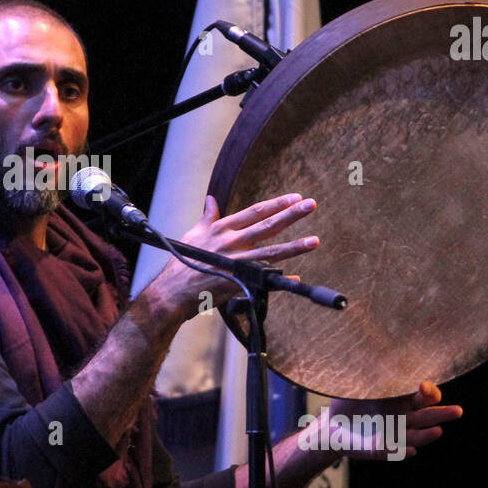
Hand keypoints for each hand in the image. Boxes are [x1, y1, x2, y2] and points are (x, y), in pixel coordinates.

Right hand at [149, 193, 318, 318]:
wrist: (173, 291)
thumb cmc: (183, 261)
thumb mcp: (194, 234)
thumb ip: (208, 216)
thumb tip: (211, 199)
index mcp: (222, 228)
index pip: (255, 211)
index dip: (276, 203)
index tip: (295, 197)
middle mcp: (231, 242)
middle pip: (267, 226)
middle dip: (290, 214)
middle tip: (311, 205)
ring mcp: (235, 262)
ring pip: (271, 253)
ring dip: (294, 247)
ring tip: (314, 241)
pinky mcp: (237, 282)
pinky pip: (264, 281)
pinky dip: (280, 279)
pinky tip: (296, 276)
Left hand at [327, 380, 462, 460]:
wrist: (333, 427)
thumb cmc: (351, 402)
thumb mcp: (361, 386)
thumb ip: (370, 374)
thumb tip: (371, 350)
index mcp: (402, 401)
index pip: (425, 398)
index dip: (429, 392)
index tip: (423, 386)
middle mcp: (404, 419)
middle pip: (428, 417)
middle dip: (442, 414)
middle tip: (458, 411)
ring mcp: (394, 436)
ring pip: (416, 437)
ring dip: (427, 435)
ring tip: (437, 431)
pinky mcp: (381, 450)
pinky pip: (393, 452)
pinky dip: (402, 452)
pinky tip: (411, 451)